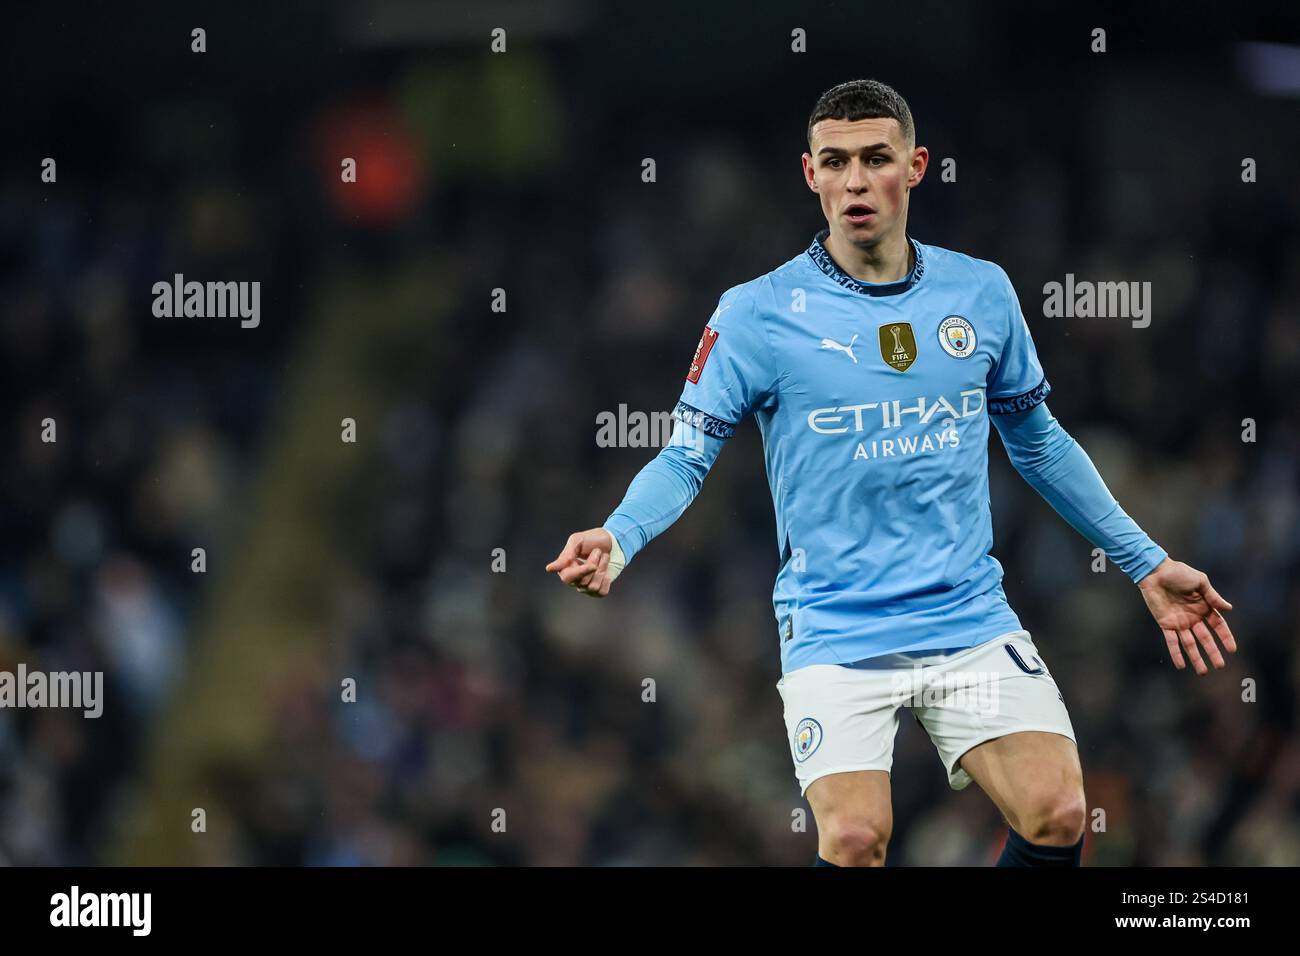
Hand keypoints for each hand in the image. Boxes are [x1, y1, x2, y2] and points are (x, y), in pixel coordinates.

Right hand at [545, 528, 615, 597]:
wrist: (612, 542)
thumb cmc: (592, 539)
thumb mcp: (578, 540)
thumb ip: (566, 554)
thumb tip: (551, 569)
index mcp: (565, 568)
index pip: (567, 577)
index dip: (578, 572)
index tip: (587, 565)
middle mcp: (574, 580)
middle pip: (583, 582)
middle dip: (593, 565)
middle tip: (598, 551)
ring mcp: (585, 586)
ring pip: (593, 587)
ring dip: (602, 568)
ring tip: (604, 557)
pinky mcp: (597, 590)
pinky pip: (601, 592)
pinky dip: (606, 581)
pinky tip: (606, 572)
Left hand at [1137, 557, 1236, 674]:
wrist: (1155, 571)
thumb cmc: (1179, 573)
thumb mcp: (1201, 582)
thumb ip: (1213, 597)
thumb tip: (1229, 609)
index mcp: (1204, 607)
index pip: (1218, 626)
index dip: (1225, 638)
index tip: (1232, 650)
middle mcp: (1193, 618)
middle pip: (1205, 638)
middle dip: (1213, 652)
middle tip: (1220, 666)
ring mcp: (1179, 622)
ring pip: (1190, 644)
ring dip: (1196, 657)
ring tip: (1203, 672)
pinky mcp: (1165, 624)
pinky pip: (1171, 641)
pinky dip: (1176, 653)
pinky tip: (1181, 665)